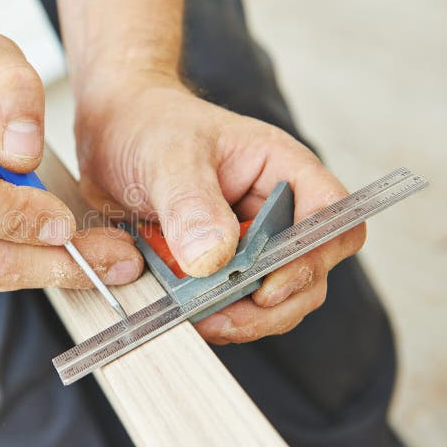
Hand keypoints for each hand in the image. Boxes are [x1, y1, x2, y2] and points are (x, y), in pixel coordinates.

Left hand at [75, 73, 364, 342]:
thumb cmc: (150, 126)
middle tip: (226, 318)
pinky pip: (235, 303)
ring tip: (200, 319)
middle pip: (310, 270)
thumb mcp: (167, 158)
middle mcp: (277, 208)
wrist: (113, 132)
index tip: (269, 286)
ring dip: (245, 318)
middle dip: (274, 304)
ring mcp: (250, 241)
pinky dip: (217, 315)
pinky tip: (187, 314)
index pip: (333, 216)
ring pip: (276, 297)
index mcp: (282, 169)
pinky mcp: (221, 265)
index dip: (314, 257)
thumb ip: (191, 205)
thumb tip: (214, 260)